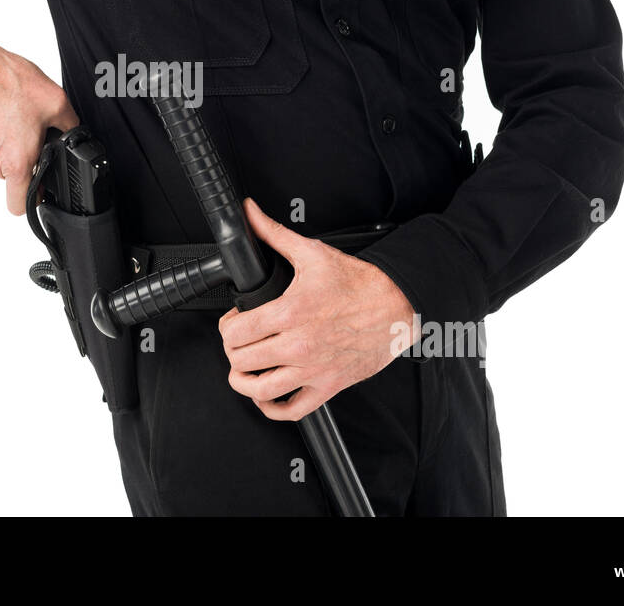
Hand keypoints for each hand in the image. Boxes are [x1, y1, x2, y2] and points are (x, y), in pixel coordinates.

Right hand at [0, 24, 77, 215]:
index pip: (21, 206)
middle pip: (13, 178)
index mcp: (16, 162)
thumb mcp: (55, 100)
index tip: (40, 184)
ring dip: (7, 146)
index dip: (34, 198)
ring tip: (12, 116)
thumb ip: (71, 126)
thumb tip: (76, 135)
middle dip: (24, 159)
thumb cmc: (5, 80)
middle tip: (29, 131)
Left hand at [218, 198, 418, 420]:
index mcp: (290, 313)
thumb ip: (274, 234)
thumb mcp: (312, 253)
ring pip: (260, 391)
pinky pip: (293, 410)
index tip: (233, 322)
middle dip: (233, 351)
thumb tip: (250, 213)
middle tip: (239, 342)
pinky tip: (266, 397)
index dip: (226, 327)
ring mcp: (313, 369)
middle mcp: (299, 345)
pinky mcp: (329, 386)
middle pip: (241, 361)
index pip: (235, 333)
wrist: (397, 304)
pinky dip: (273, 408)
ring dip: (244, 382)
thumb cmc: (360, 283)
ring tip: (243, 371)